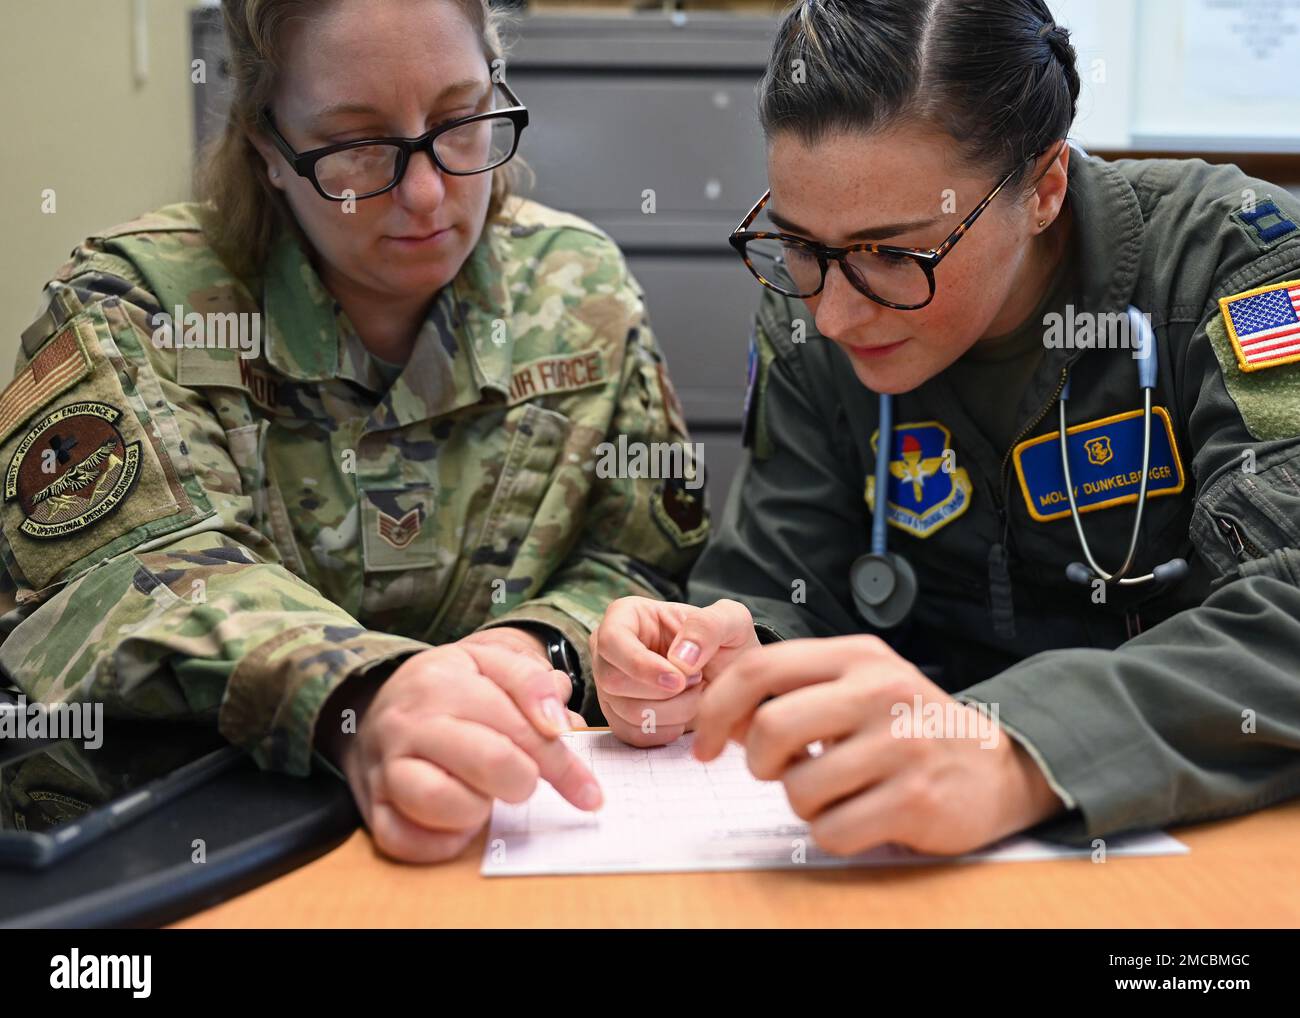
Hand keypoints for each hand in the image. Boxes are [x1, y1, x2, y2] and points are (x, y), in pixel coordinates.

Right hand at [325, 635, 600, 862]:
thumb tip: (559, 722)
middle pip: (488, 761)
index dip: (563, 766)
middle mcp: (412, 723)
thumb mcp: (488, 662)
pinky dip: (437, 843)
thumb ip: (530, 682)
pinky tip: (459, 826)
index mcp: (445, 682)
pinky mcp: (373, 805)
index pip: (519, 727)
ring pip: (438, 800)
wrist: (374, 703)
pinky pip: (400, 839)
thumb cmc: (447, 688)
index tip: (589, 793)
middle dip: (522, 781)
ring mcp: (387, 766)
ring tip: (484, 799)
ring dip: (476, 810)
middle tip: (524, 783)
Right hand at [590, 596, 759, 746]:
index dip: (641, 665)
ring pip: (626, 712)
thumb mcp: (730, 620)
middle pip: (614, 682)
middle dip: (664, 692)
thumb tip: (679, 659)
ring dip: (672, 711)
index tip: (678, 680)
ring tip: (695, 693)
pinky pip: (632, 734)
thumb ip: (707, 627)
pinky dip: (665, 730)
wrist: (729, 675)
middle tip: (697, 681)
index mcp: (625, 616)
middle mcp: (609, 651)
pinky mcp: (618, 717)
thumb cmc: (724, 642)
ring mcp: (610, 687)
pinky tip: (684, 713)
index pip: (612, 641)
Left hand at [693, 635, 1064, 855]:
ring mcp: (900, 745)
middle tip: (776, 770)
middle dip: (757, 762)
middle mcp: (879, 691)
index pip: (760, 667)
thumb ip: (798, 689)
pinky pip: (832, 831)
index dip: (716, 708)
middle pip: (770, 728)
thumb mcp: (860, 684)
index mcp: (857, 656)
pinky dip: (833, 833)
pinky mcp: (915, 799)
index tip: (705, 742)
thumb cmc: (910, 728)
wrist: (998, 767)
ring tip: (836, 791)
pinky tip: (862, 815)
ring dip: (802, 802)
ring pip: (798, 788)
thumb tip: (721, 716)